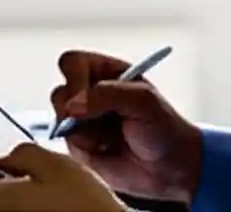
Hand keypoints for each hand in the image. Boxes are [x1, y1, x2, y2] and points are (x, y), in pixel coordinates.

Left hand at [0, 143, 125, 211]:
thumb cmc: (83, 204)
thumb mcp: (53, 163)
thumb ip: (22, 151)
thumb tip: (8, 152)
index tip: (11, 149)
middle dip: (14, 171)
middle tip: (42, 165)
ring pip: (14, 200)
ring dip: (29, 188)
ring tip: (57, 184)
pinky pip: (28, 210)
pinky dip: (39, 202)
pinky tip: (62, 200)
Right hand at [50, 50, 202, 204]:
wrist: (171, 168)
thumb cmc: (164, 128)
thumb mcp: (142, 101)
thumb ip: (106, 95)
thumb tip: (72, 106)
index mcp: (107, 72)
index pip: (73, 63)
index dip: (73, 78)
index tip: (81, 98)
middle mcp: (91, 93)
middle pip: (60, 92)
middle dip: (70, 110)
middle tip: (88, 121)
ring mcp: (84, 120)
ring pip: (60, 121)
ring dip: (84, 132)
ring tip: (110, 138)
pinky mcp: (81, 145)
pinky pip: (68, 145)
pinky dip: (86, 149)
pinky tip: (107, 150)